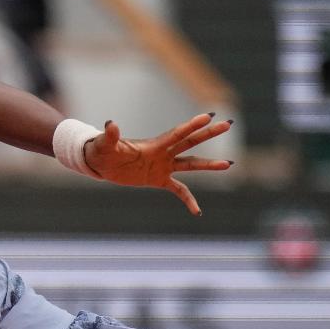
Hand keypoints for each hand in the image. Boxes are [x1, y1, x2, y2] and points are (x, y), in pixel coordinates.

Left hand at [81, 112, 233, 215]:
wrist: (101, 163)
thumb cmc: (102, 150)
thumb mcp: (105, 144)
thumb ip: (111, 135)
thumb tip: (111, 124)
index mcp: (153, 144)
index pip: (176, 134)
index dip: (191, 126)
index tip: (209, 116)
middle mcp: (162, 153)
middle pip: (190, 143)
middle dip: (208, 134)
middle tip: (228, 124)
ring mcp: (163, 166)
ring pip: (190, 164)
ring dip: (208, 165)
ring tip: (228, 165)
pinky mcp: (158, 180)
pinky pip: (178, 190)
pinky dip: (188, 200)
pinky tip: (198, 212)